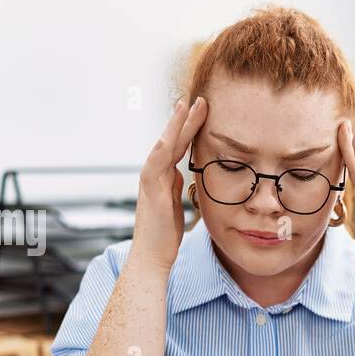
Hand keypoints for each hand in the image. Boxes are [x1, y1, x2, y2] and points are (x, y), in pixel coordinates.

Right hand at [132, 96, 208, 272]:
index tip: (203, 112)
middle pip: (174, 140)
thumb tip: (183, 175)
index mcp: (163, 177)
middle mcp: (154, 173)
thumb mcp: (176, 206)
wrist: (152, 255)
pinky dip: (166, 142)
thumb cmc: (164, 236)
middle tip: (201, 99)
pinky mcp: (151, 187)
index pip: (180, 147)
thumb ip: (178, 188)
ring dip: (177, 123)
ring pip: (165, 143)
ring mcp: (150, 178)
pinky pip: (159, 160)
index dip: (191, 129)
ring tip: (188, 104)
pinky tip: (174, 130)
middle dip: (186, 119)